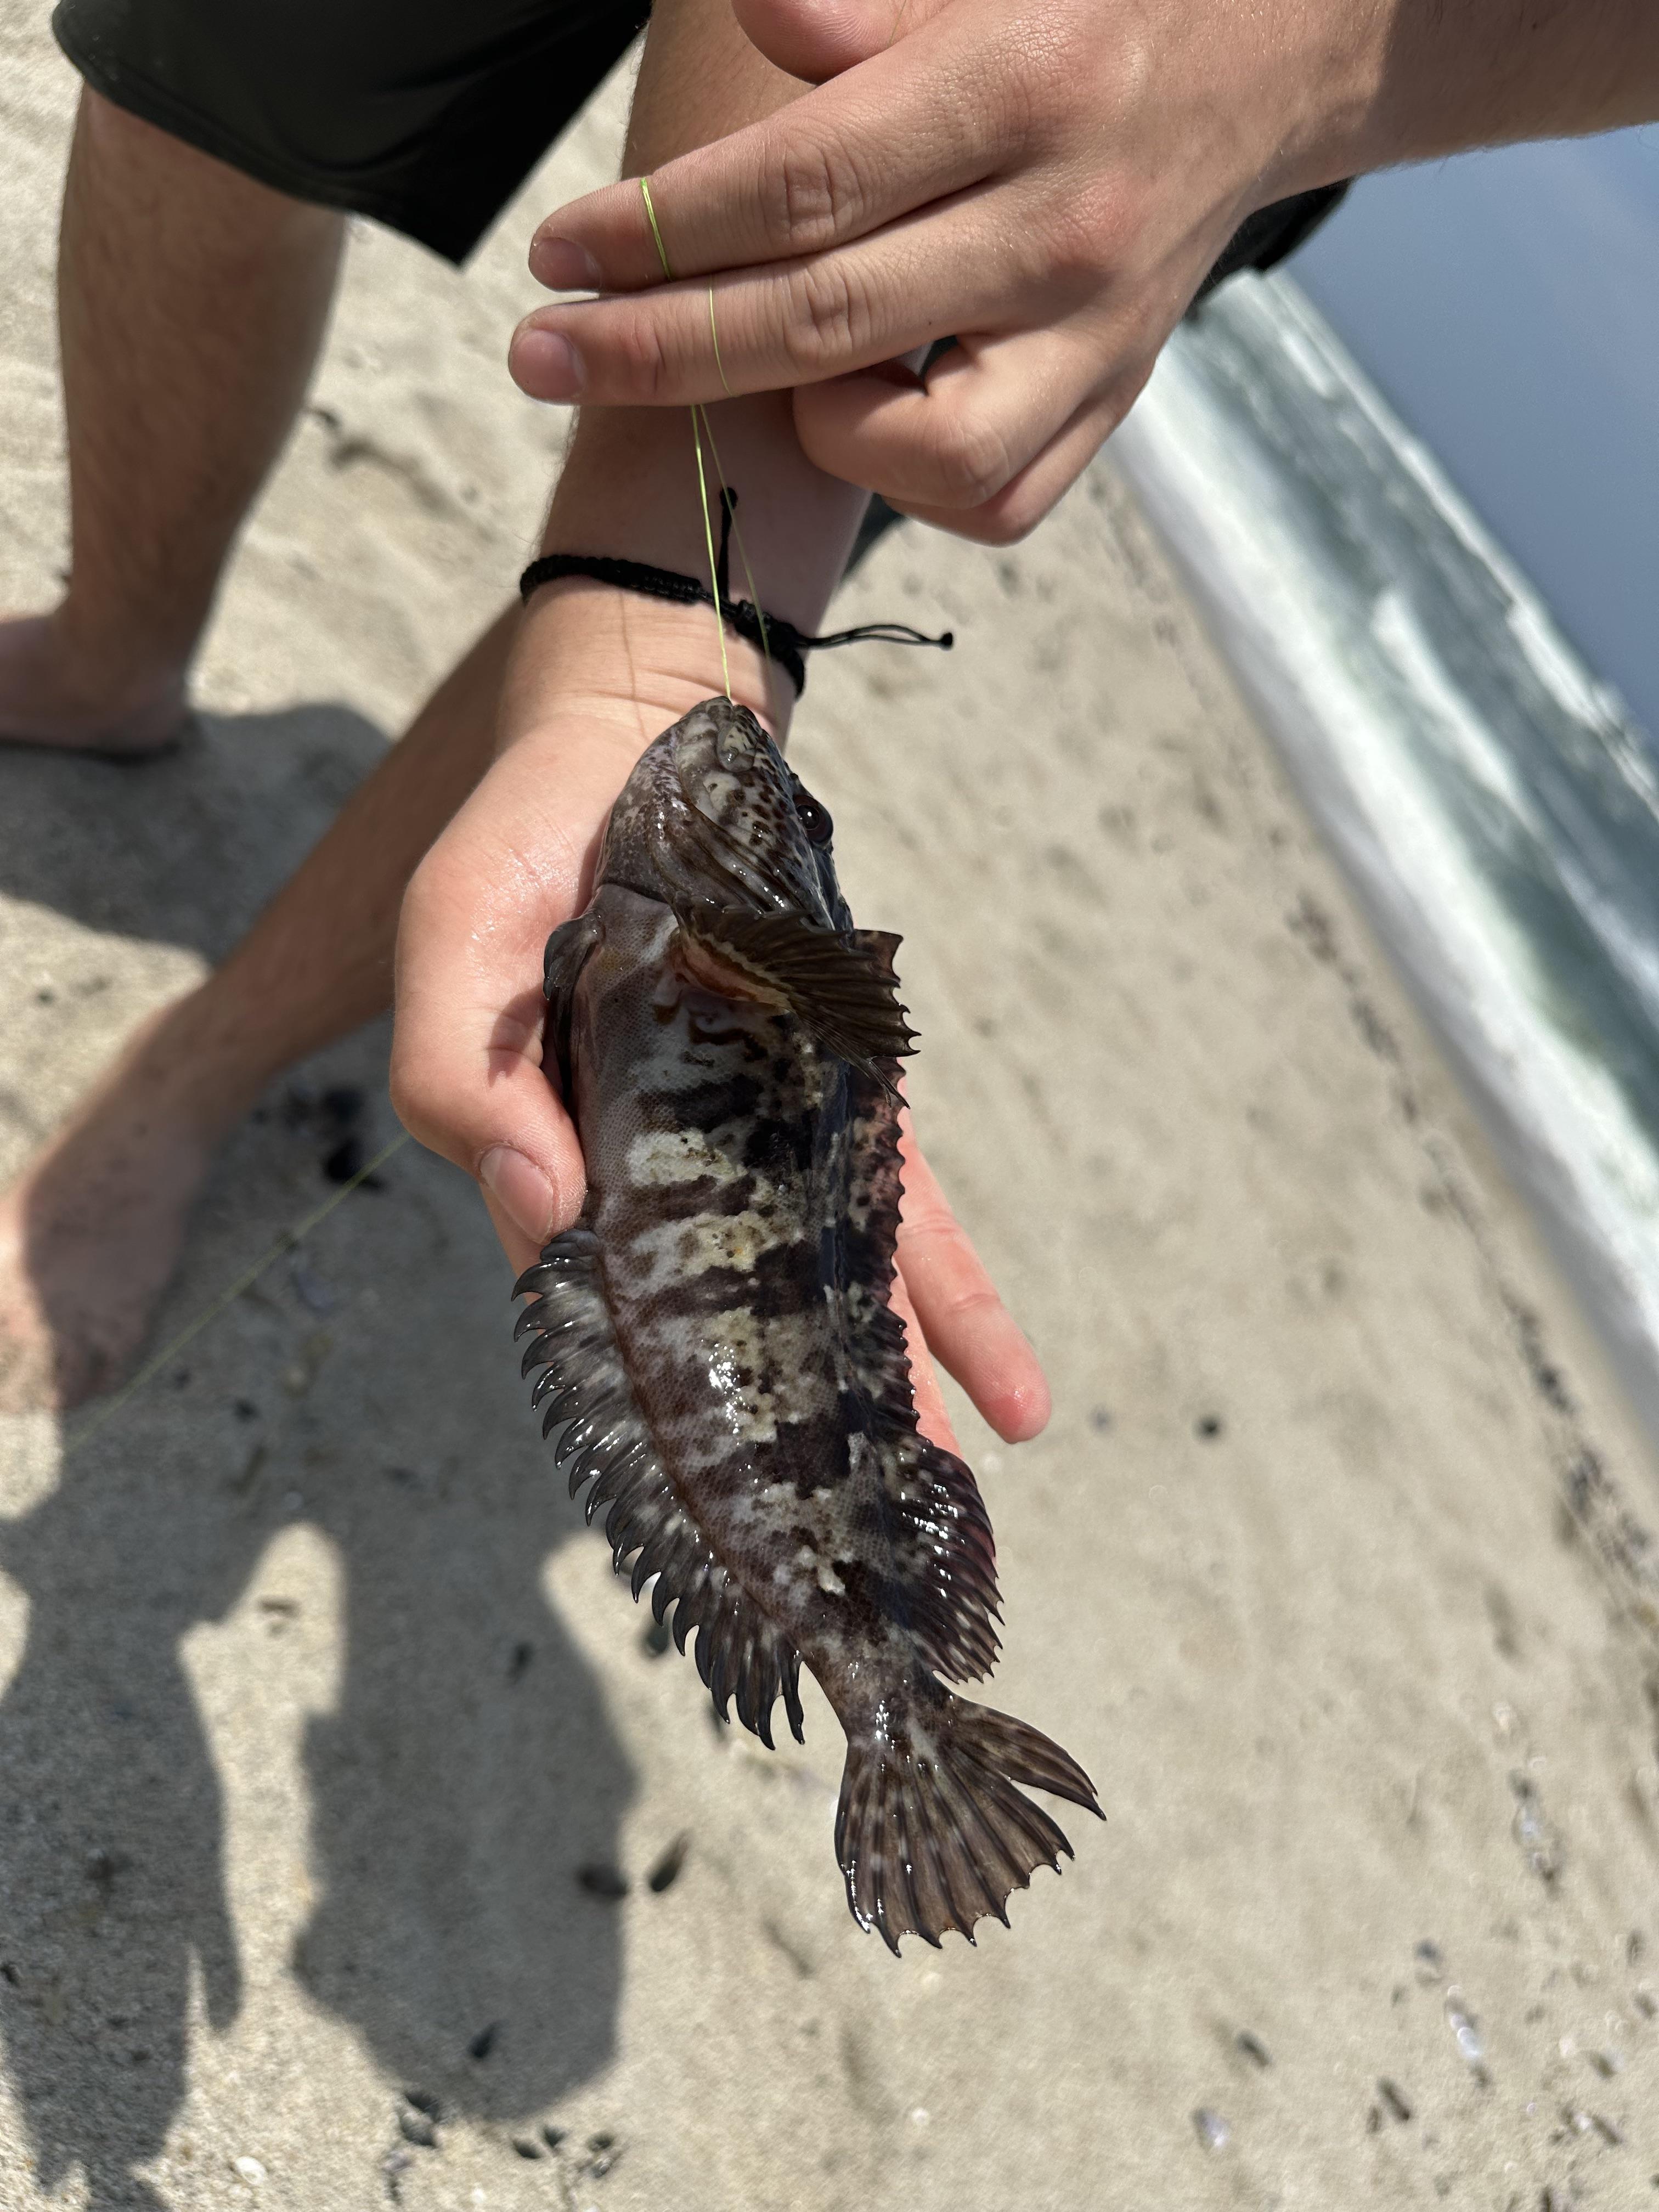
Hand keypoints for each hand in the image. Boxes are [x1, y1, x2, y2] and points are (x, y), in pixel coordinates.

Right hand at [389, 586, 1048, 1445]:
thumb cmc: (530, 837)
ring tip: (943, 1520)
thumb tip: (541, 1219)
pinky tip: (1016, 1400)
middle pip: (730, 1339)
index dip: (641, 1423)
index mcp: (560, 1165)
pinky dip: (959, 1306)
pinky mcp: (850, 1103)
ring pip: (831, 1303)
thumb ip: (460, 1076)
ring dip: (888, 1407)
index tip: (696, 1531)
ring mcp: (767, 1147)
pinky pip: (911, 1220)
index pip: (594, 1321)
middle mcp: (668, 1179)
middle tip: (846, 1572)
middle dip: (784, 1449)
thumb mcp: (452, 937)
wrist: (649, 727)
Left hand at [510, 0, 1377, 541]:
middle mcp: (1063, 229)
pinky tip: (867, 411)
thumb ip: (862, 5)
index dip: (662, 229)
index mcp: (1022, 87)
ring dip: (815, 426)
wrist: (1261, 62)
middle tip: (540, 355)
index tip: (557, 256)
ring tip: (775, 370)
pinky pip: (994, 500)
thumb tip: (760, 10)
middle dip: (661, 348)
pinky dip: (907, 481)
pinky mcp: (1112, 404)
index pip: (806, 183)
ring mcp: (1097, 338)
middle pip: (824, 320)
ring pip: (930, 450)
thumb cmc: (1080, 12)